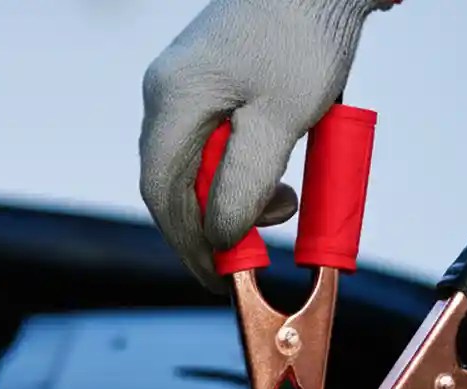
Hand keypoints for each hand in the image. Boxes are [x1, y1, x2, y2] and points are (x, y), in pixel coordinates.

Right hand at [140, 0, 394, 288]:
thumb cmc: (305, 33)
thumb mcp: (281, 120)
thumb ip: (245, 184)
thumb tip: (220, 236)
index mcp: (174, 101)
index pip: (161, 193)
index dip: (188, 244)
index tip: (218, 278)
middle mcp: (167, 91)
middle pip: (172, 182)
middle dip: (213, 223)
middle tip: (256, 249)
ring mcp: (184, 82)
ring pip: (194, 162)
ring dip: (231, 194)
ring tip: (285, 198)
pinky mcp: (209, 78)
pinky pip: (212, 139)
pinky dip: (238, 166)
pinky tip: (274, 165)